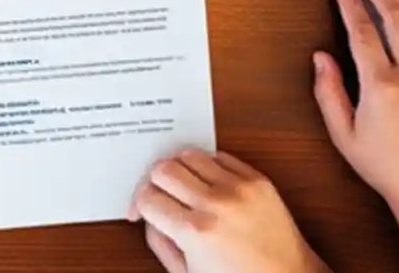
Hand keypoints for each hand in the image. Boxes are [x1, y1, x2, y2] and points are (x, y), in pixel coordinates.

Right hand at [131, 149, 327, 272]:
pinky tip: (207, 182)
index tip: (144, 210)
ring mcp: (239, 188)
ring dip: (179, 169)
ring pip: (189, 154)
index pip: (148, 197)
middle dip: (154, 183)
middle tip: (159, 196)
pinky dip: (208, 165)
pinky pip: (220, 155)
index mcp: (195, 232)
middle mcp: (216, 204)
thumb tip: (149, 217)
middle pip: (163, 168)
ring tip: (182, 186)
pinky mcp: (258, 180)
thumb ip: (160, 244)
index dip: (140, 204)